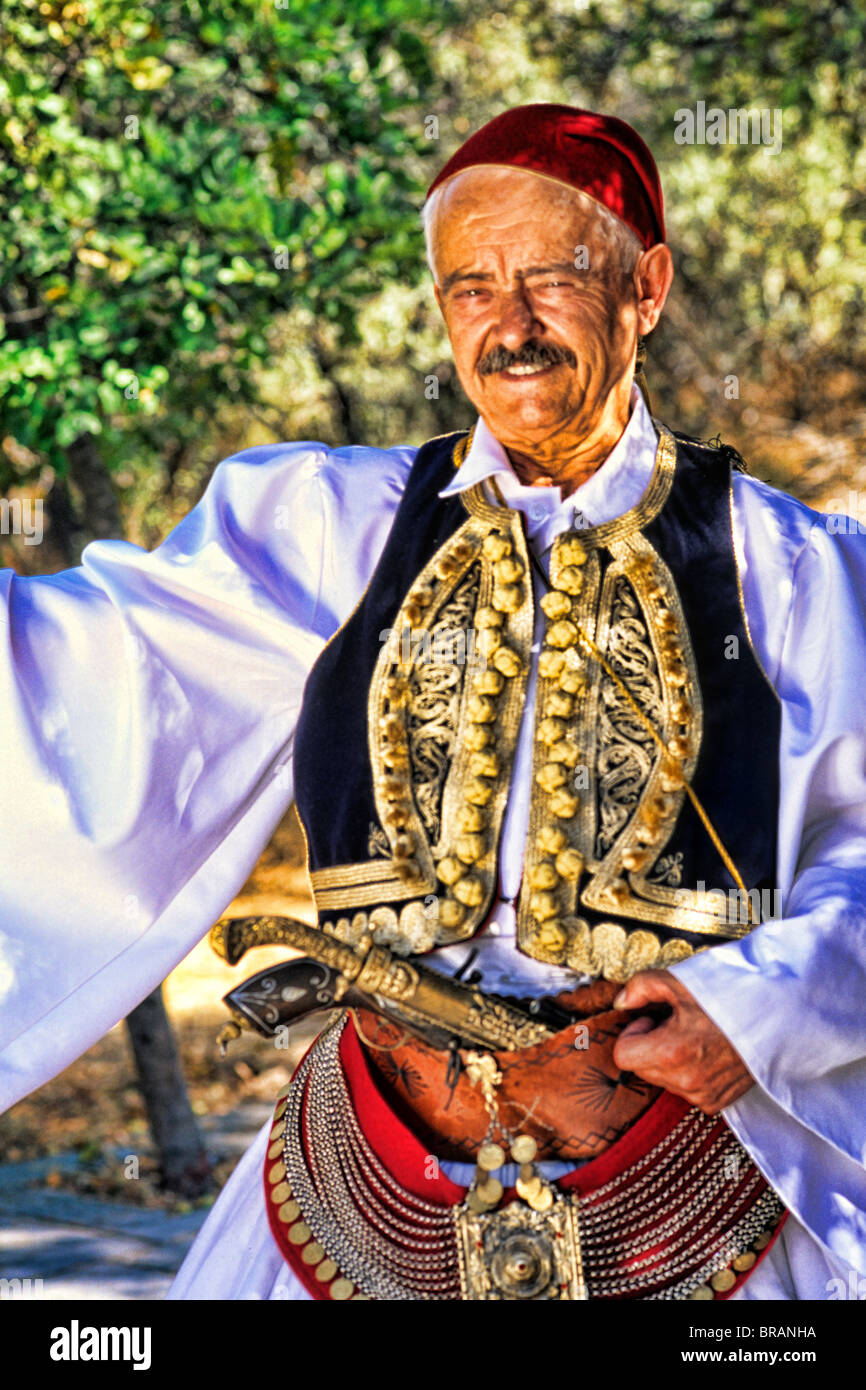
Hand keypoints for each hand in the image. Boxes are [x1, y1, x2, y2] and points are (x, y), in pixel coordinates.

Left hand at [611, 970, 753, 1114]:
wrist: (776, 1018)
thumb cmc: (729, 997)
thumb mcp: (680, 981)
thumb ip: (641, 987)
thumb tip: (621, 1002)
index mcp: (670, 1052)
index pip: (622, 1056)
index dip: (633, 1033)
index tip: (653, 1020)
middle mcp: (685, 1081)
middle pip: (641, 1068)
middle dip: (649, 1046)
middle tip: (676, 1025)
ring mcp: (702, 1096)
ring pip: (663, 1080)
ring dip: (669, 1061)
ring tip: (696, 1037)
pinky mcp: (716, 1103)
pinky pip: (686, 1090)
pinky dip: (689, 1073)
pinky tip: (708, 1053)